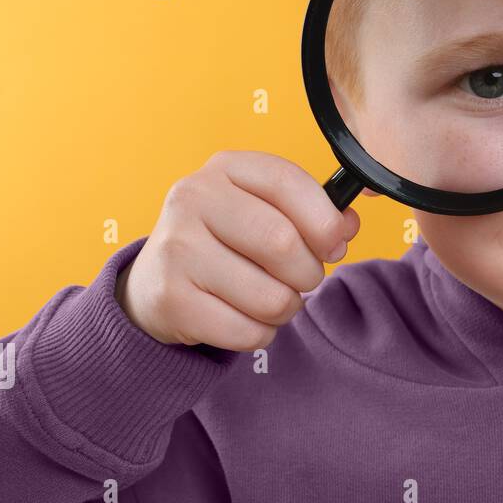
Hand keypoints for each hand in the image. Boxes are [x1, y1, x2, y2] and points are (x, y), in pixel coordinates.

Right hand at [114, 150, 359, 349]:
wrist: (155, 283)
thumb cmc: (228, 242)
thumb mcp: (265, 211)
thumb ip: (313, 212)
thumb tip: (346, 227)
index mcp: (225, 168)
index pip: (287, 182)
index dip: (324, 220)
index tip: (335, 244)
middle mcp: (193, 199)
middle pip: (282, 243)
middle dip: (309, 273)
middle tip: (302, 279)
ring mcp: (176, 249)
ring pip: (271, 297)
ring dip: (287, 308)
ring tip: (271, 299)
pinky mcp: (170, 299)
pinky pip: (248, 332)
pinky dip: (261, 333)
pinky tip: (245, 318)